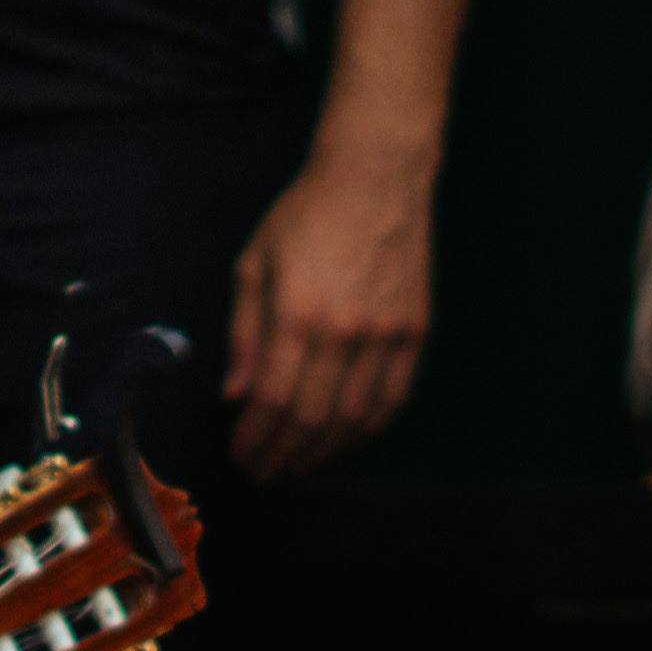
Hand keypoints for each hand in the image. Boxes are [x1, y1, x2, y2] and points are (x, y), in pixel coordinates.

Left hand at [225, 141, 436, 473]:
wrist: (376, 177)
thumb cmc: (306, 215)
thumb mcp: (255, 264)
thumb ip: (245, 334)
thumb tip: (236, 394)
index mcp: (298, 314)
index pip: (274, 400)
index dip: (256, 439)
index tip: (242, 457)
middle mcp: (346, 332)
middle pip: (313, 419)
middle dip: (285, 455)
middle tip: (266, 472)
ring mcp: (387, 335)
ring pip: (355, 418)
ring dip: (324, 451)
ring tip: (300, 464)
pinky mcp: (415, 332)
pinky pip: (393, 398)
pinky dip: (367, 428)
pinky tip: (345, 439)